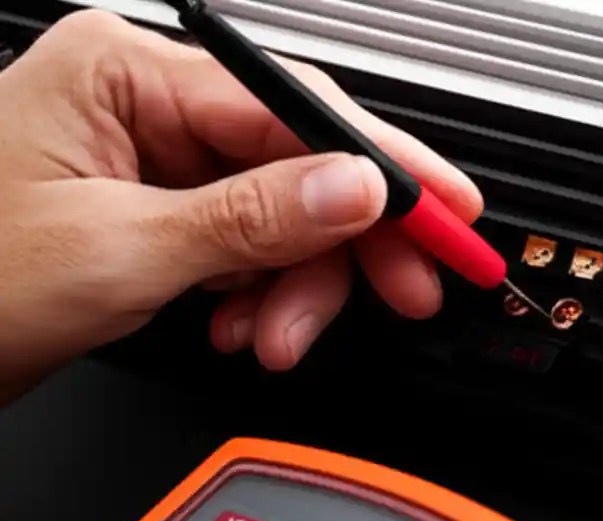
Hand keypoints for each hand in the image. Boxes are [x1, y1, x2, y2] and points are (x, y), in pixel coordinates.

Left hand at [0, 10, 480, 398]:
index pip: (294, 110)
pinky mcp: (160, 209)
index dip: (386, 169)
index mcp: (122, 71)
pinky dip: (260, 295)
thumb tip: (358, 188)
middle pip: (298, 162)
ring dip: (295, 287)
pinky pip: (248, 242)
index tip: (451, 216)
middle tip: (401, 293)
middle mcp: (143, 101)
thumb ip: (253, 219)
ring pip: (283, 213)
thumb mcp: (120, 253)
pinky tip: (240, 326)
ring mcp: (153, 156)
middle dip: (342, 245)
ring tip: (272, 337)